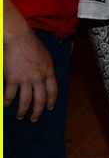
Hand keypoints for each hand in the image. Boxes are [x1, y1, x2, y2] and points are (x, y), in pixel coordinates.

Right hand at [3, 0, 57, 120]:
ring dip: (23, 111)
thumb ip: (47, 69)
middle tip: (34, 118)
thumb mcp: (46, 57)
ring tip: (21, 116)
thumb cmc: (32, 45)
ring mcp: (26, 80)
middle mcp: (39, 78)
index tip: (50, 108)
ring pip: (25, 101)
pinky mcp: (12, 79)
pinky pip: (10, 95)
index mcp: (49, 72)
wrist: (19, 38)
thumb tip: (47, 77)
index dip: (51, 101)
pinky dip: (7, 102)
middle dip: (38, 111)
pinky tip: (6, 106)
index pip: (53, 91)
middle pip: (40, 100)